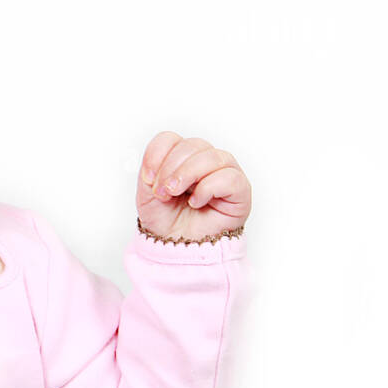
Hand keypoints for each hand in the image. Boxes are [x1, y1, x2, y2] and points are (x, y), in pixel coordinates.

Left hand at [137, 131, 251, 241]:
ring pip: (211, 156)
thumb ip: (149, 171)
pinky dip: (208, 188)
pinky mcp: (239, 190)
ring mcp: (224, 173)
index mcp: (181, 158)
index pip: (170, 139)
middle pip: (191, 145)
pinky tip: (196, 202)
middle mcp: (204, 161)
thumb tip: (157, 162)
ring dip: (188, 174)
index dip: (156, 155)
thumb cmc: (167, 220)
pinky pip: (230, 177)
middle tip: (162, 191)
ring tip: (175, 194)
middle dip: (170, 168)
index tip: (149, 179)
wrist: (178, 247)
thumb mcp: (147, 194)